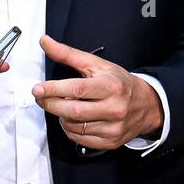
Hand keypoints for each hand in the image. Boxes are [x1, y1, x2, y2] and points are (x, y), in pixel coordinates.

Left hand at [33, 35, 162, 150]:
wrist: (147, 104)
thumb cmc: (118, 82)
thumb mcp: (97, 64)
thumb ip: (68, 54)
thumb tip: (44, 42)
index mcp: (110, 86)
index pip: (77, 89)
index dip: (53, 89)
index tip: (37, 89)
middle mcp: (114, 108)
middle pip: (73, 111)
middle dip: (51, 105)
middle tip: (41, 98)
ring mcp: (113, 127)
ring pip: (74, 127)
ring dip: (60, 117)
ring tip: (62, 106)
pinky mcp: (111, 142)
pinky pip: (80, 139)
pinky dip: (69, 129)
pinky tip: (72, 118)